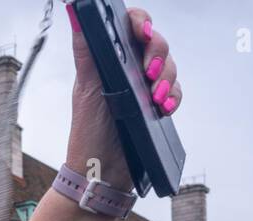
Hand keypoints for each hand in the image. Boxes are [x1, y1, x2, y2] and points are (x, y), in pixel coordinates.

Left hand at [65, 5, 178, 192]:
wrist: (102, 172)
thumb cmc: (89, 133)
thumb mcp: (86, 89)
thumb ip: (86, 51)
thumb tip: (76, 14)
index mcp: (109, 59)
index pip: (130, 26)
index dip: (140, 21)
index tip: (141, 32)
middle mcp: (128, 69)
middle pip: (155, 43)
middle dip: (157, 55)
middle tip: (147, 74)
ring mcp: (144, 87)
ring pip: (169, 66)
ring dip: (166, 79)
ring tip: (155, 99)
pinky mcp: (156, 105)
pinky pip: (175, 91)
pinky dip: (174, 97)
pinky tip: (164, 108)